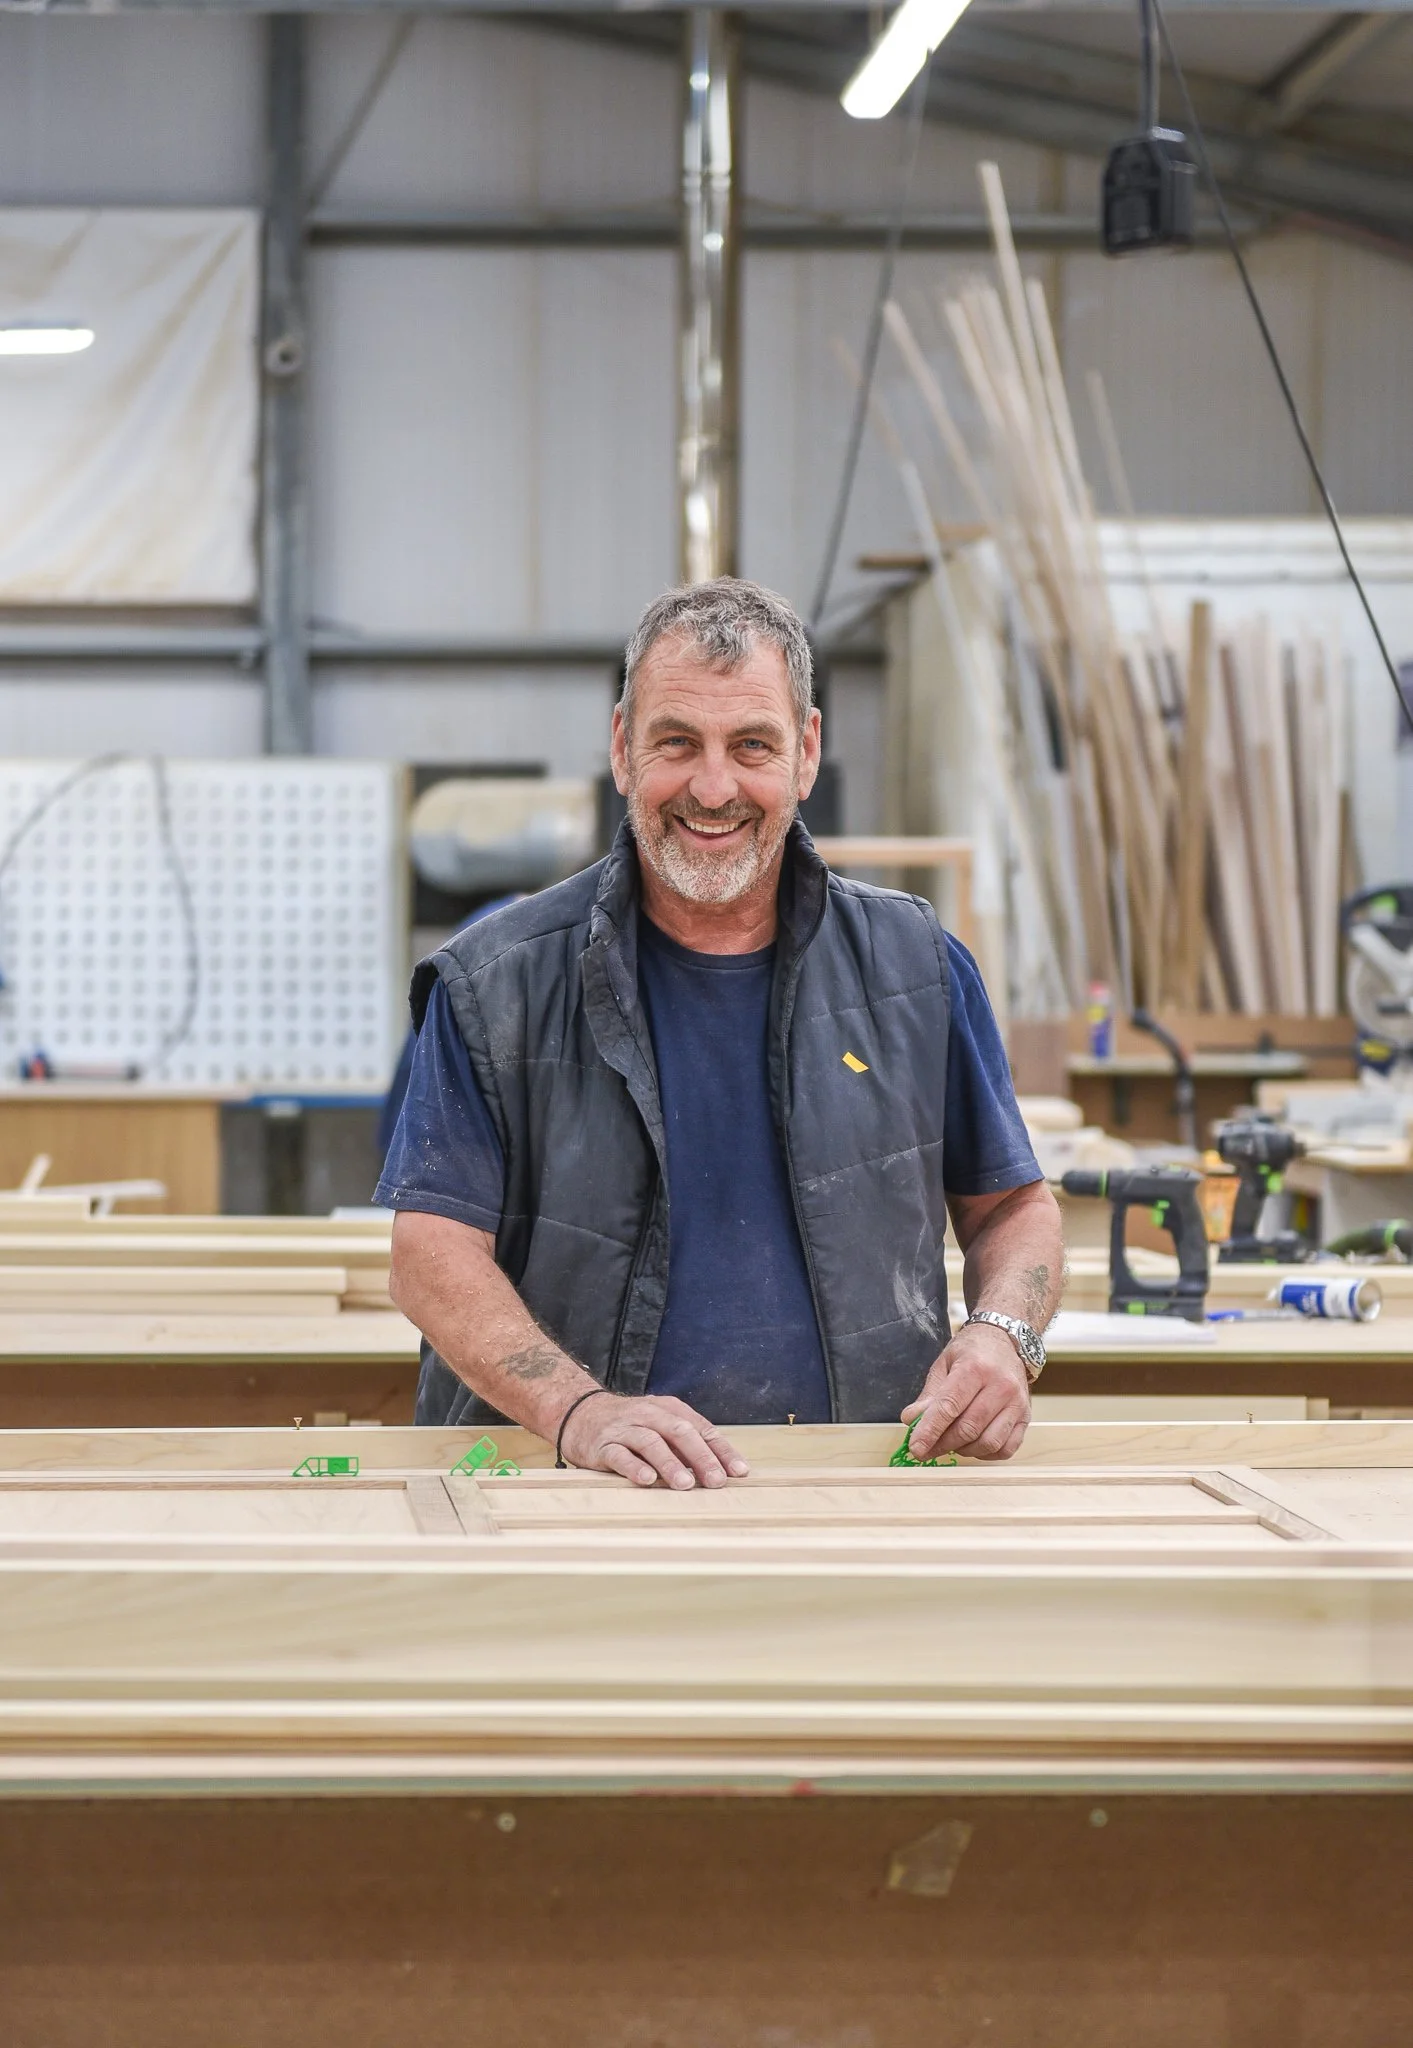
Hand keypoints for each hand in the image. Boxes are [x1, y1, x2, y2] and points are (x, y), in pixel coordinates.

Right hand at [559, 1391, 749, 1489]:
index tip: (739, 1472)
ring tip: (685, 1484)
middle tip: (716, 1480)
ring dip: (670, 1464)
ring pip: (651, 1443)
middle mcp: (648, 1415)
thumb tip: (722, 1470)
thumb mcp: (661, 1427)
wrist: (580, 1414)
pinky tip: (646, 1479)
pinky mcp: (603, 1445)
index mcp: (669, 1410)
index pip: (701, 1429)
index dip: (721, 1450)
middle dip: (701, 1457)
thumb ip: (687, 1445)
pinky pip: (619, 1455)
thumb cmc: (631, 1426)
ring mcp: (625, 1429)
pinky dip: (634, 1466)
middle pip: (680, 1432)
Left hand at [900, 1320, 1030, 1462]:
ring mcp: (1017, 1403)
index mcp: (975, 1368)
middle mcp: (1000, 1386)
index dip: (930, 1430)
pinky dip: (985, 1454)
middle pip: (968, 1428)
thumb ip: (929, 1395)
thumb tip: (911, 1420)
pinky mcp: (1026, 1417)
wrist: (1006, 1342)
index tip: (915, 1448)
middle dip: (942, 1444)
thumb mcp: (944, 1364)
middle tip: (926, 1450)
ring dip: (963, 1450)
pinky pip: (1005, 1448)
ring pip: (988, 1442)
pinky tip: (972, 1445)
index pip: (949, 1406)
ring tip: (950, 1443)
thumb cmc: (972, 1352)